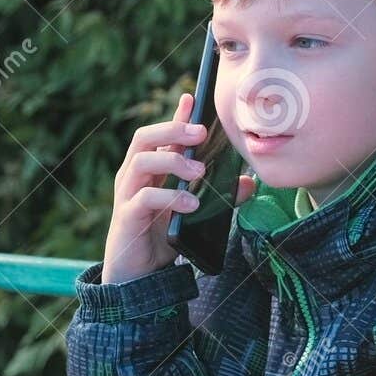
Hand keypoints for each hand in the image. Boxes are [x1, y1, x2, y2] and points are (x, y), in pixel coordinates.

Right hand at [100, 92, 256, 283]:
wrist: (137, 277)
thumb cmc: (160, 237)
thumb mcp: (191, 212)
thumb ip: (215, 194)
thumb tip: (248, 182)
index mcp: (148, 170)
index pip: (159, 134)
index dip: (175, 115)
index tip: (194, 99)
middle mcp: (133, 176)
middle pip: (144, 137)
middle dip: (172, 128)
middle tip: (201, 133)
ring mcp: (127, 194)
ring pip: (141, 160)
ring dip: (173, 159)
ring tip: (200, 172)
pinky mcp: (127, 216)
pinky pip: (146, 197)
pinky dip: (171, 196)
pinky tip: (191, 203)